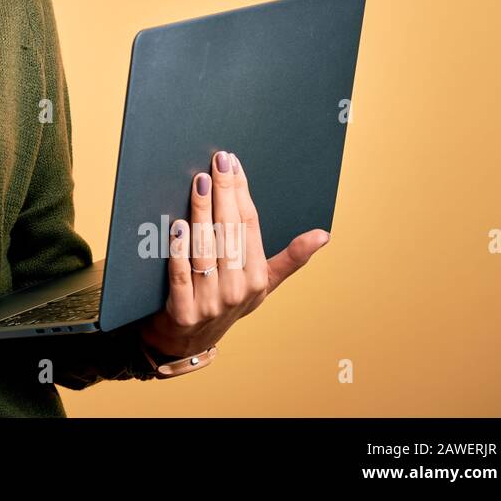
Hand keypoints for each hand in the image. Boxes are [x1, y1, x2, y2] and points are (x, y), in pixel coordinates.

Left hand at [134, 149, 330, 361]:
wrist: (189, 340)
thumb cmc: (228, 301)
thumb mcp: (263, 284)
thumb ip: (290, 259)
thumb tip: (324, 235)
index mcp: (258, 278)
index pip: (249, 226)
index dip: (242, 193)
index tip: (234, 163)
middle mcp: (237, 290)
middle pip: (229, 233)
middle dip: (224, 194)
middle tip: (218, 161)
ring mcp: (210, 302)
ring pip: (206, 250)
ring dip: (202, 214)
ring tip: (200, 183)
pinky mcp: (182, 311)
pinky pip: (180, 275)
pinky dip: (178, 251)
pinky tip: (176, 226)